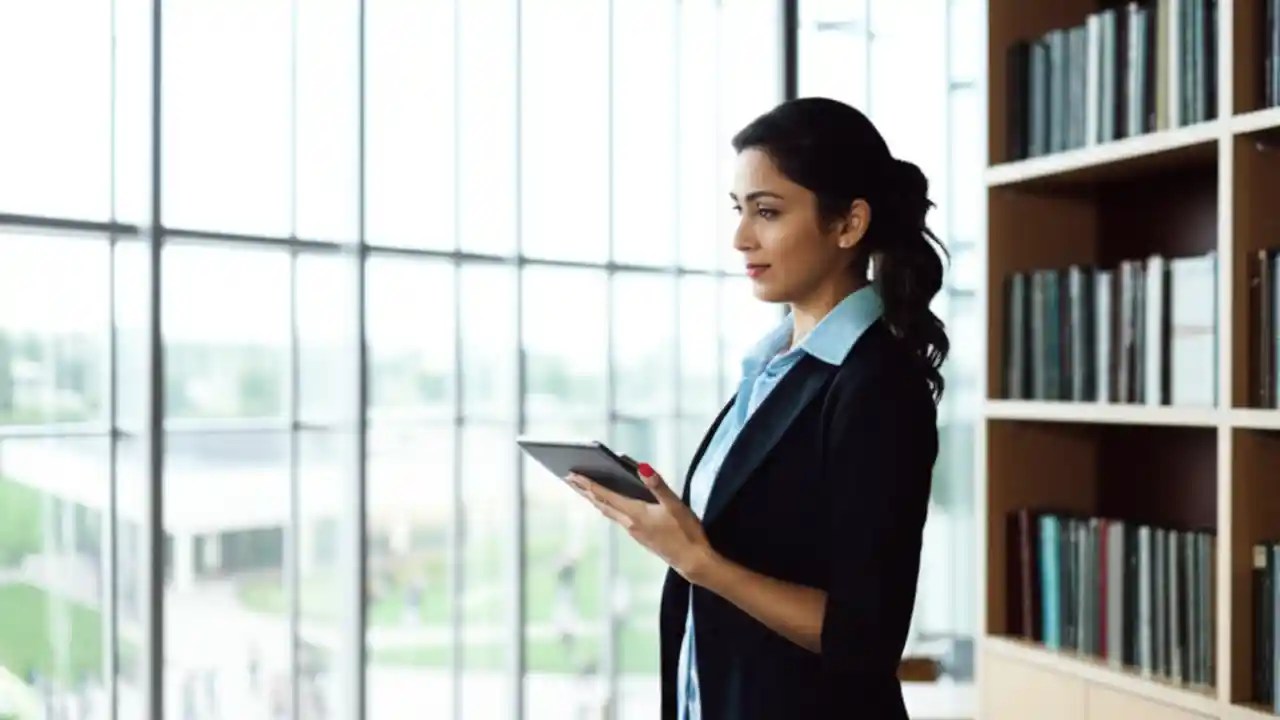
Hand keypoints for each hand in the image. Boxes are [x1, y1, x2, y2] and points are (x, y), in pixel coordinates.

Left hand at [566, 463, 715, 583]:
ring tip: (584, 489)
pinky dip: (607, 506)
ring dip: (594, 499)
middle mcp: (630, 523)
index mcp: (635, 514)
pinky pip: (616, 517)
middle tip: (568, 478)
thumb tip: (641, 467)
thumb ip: (657, 485)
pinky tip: (608, 504)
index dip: (587, 484)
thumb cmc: (686, 532)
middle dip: (584, 490)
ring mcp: (633, 531)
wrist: (691, 561)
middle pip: (601, 504)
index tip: (572, 474)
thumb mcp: (675, 505)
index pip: (605, 495)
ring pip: (608, 511)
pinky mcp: (639, 536)